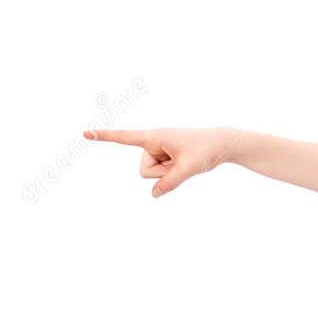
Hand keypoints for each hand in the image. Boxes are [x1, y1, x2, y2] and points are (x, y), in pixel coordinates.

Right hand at [82, 126, 234, 196]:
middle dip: (161, 173)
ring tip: (185, 161)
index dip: (105, 137)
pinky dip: (172, 173)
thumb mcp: (188, 168)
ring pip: (153, 175)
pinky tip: (184, 162)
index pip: (125, 138)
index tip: (86, 133)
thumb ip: (169, 183)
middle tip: (182, 162)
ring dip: (169, 173)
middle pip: (144, 171)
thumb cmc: (205, 150)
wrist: (221, 144)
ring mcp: (158, 150)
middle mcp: (153, 142)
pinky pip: (161, 174)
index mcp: (154, 137)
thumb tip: (153, 195)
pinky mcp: (164, 156)